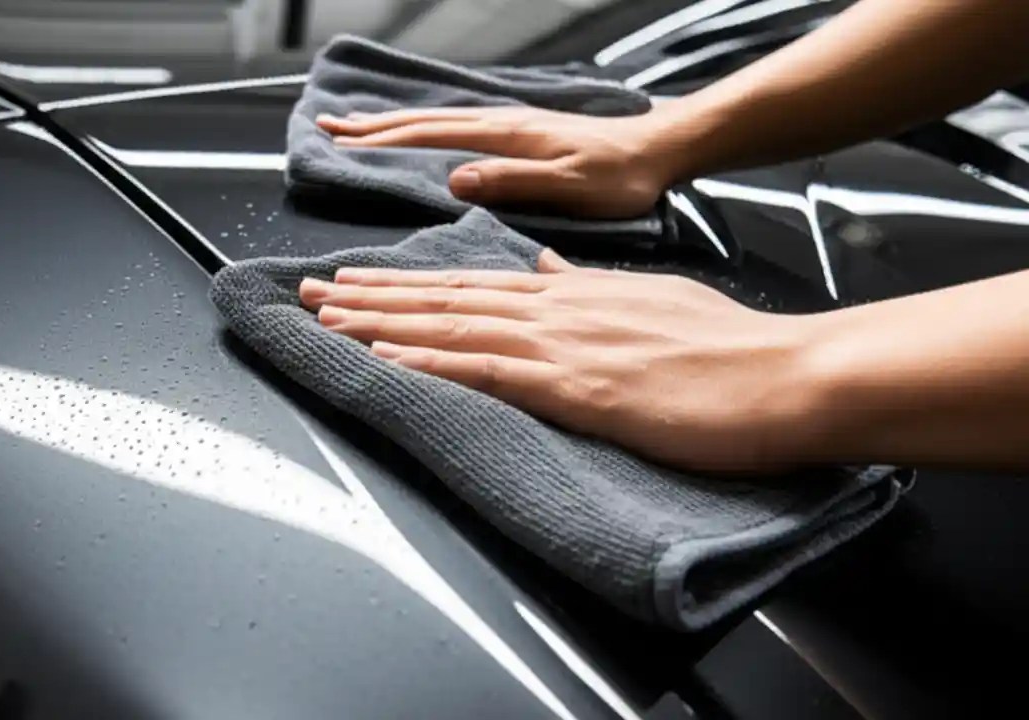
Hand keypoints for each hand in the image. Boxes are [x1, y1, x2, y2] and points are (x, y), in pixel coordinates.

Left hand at [298, 251, 825, 472]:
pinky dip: (430, 360)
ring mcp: (565, 346)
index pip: (474, 286)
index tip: (364, 283)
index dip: (411, 285)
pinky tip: (387, 355)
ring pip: (453, 326)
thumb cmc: (731, 349)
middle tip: (314, 291)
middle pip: (446, 299)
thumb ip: (592, 287)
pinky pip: (488, 370)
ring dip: (382, 322)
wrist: (786, 375)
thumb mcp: (655, 301)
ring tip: (326, 318)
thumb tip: (546, 270)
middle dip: (373, 295)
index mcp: (575, 294)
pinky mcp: (579, 389)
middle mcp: (558, 310)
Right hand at [317, 107, 678, 218]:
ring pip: (437, 121)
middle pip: (423, 122)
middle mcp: (501, 123)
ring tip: (356, 127)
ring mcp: (508, 125)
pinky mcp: (518, 134)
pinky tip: (416, 135)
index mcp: (506, 136)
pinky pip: (456, 127)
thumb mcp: (568, 184)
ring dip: (393, 124)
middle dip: (373, 126)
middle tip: (326, 127)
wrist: (658, 151)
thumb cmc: (619, 175)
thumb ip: (511, 180)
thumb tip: (453, 180)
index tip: (341, 142)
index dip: (382, 140)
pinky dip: (424, 129)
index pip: (430, 136)